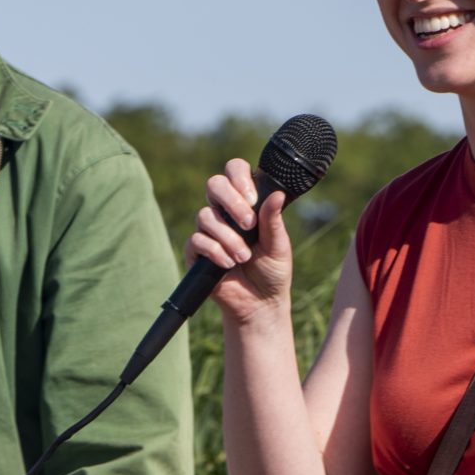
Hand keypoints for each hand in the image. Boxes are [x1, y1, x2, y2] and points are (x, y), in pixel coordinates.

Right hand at [185, 158, 293, 321]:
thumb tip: (276, 194)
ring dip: (228, 237)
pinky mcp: (196, 252)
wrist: (260, 303)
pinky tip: (228, 263)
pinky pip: (196, 240)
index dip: (239, 177)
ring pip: (205, 216)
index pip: (235, 171)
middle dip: (231, 202)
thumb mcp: (278, 244)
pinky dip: (215, 251)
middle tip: (248, 224)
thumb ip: (274, 220)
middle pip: (214, 184)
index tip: (252, 199)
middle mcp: (225, 212)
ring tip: (244, 256)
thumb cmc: (272, 271)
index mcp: (246, 202)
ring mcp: (209, 230)